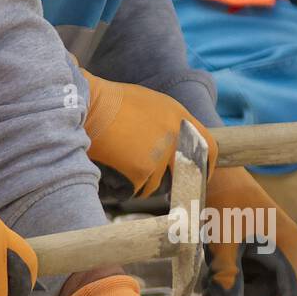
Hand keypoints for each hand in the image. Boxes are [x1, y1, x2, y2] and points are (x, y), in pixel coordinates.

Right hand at [81, 71, 218, 198]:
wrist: (88, 104)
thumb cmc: (111, 102)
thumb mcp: (150, 104)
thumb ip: (169, 122)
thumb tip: (180, 146)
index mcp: (178, 115)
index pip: (208, 146)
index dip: (206, 165)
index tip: (200, 177)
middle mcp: (175, 134)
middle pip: (188, 171)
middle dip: (179, 185)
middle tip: (168, 193)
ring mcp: (161, 153)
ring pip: (158, 183)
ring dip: (143, 182)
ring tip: (122, 163)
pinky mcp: (143, 169)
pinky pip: (139, 188)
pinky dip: (128, 185)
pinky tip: (115, 167)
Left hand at [202, 167, 296, 295]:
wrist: (213, 170)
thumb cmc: (223, 201)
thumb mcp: (223, 241)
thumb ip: (227, 276)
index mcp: (288, 246)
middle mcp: (286, 248)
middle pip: (275, 292)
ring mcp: (272, 247)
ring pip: (260, 285)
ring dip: (237, 292)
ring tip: (208, 290)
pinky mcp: (258, 246)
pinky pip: (251, 273)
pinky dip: (234, 279)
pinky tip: (211, 277)